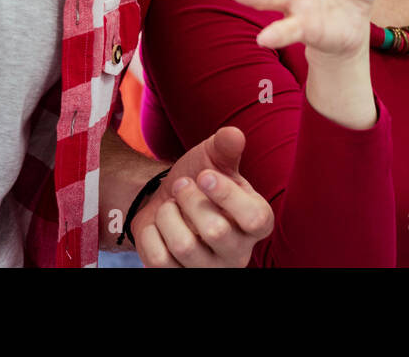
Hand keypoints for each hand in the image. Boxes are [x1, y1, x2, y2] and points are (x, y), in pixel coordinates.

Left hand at [131, 126, 272, 267]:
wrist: (167, 199)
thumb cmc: (198, 180)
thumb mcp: (213, 158)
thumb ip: (226, 146)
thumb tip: (233, 134)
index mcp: (257, 221)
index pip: (254, 218)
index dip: (226, 195)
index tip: (204, 175)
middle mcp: (238, 251)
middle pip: (215, 232)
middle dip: (190, 199)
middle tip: (183, 185)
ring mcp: (209, 268)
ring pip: (184, 246)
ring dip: (168, 214)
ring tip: (171, 205)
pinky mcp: (178, 275)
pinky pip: (159, 258)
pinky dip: (151, 232)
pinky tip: (160, 225)